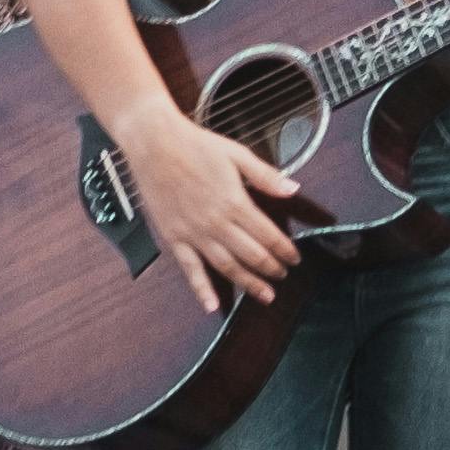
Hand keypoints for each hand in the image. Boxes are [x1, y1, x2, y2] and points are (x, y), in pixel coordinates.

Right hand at [114, 100, 306, 302]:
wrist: (155, 143)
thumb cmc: (195, 145)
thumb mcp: (237, 154)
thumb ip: (266, 176)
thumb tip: (293, 189)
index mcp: (235, 202)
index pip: (268, 235)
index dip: (285, 250)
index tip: (295, 258)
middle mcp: (216, 223)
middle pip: (252, 255)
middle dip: (271, 268)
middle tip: (283, 276)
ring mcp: (194, 233)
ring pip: (227, 267)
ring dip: (248, 284)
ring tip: (265, 295)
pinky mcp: (174, 238)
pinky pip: (190, 269)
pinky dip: (202, 290)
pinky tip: (212, 305)